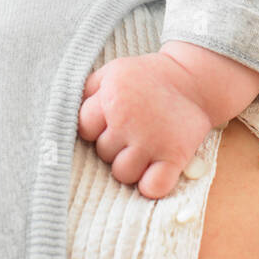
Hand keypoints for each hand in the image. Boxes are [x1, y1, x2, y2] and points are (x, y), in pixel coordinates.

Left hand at [77, 51, 218, 199]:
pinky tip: (155, 170)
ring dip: (132, 166)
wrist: (194, 79)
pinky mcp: (175, 155)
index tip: (110, 122)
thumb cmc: (148, 77)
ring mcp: (152, 140)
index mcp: (112, 96)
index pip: (84, 129)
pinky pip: (153, 187)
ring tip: (144, 148)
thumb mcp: (113, 71)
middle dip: (114, 145)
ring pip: (123, 174)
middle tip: (133, 131)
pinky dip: (152, 185)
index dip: (96, 128)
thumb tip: (64, 112)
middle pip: (103, 153)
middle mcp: (128, 119)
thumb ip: (87, 89)